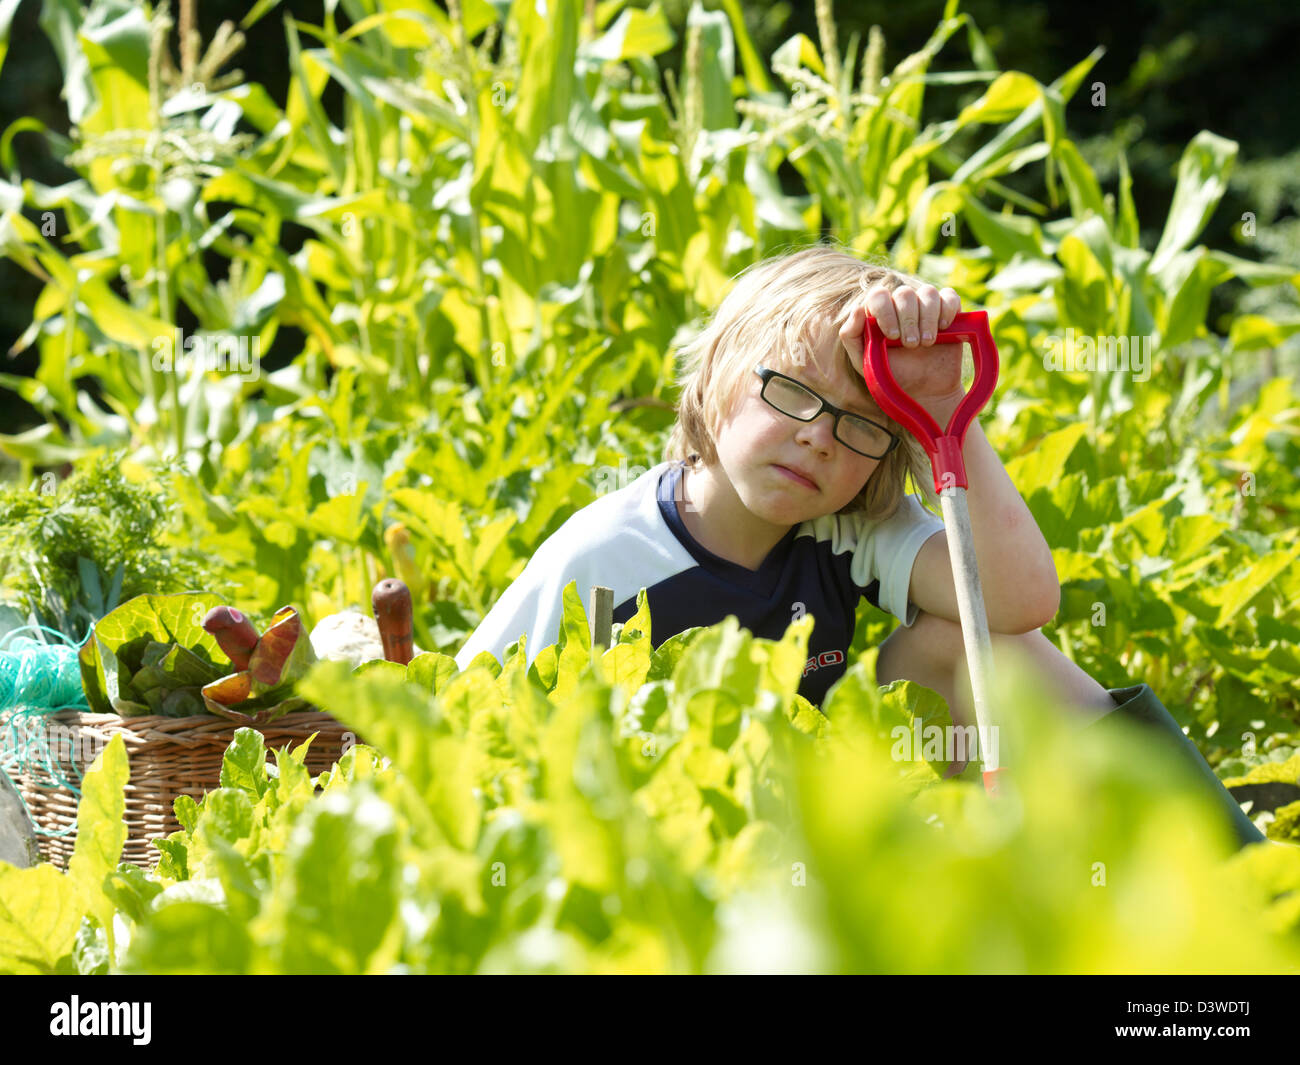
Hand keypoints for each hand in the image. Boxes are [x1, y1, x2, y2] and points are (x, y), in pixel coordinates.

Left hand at [839, 276, 966, 424]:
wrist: (923, 390)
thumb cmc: (891, 374)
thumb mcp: (864, 361)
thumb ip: (851, 336)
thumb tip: (857, 309)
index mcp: (879, 312)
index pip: (879, 295)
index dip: (886, 312)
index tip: (892, 337)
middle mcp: (901, 305)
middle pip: (904, 293)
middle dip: (908, 320)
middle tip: (911, 346)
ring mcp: (925, 306)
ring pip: (928, 292)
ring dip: (928, 317)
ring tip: (926, 342)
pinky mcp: (948, 312)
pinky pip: (950, 297)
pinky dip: (948, 309)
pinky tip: (943, 328)